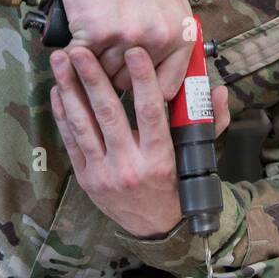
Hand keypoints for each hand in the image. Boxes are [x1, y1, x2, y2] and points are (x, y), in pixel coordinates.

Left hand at [49, 45, 230, 238]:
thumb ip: (212, 121)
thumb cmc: (177, 185)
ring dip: (69, 90)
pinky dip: (62, 114)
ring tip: (60, 62)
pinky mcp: (86, 178)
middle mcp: (129, 165)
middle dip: (92, 78)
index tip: (135, 52)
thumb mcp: (199, 155)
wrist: (154, 228)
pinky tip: (57, 90)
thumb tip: (220, 90)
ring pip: (83, 126)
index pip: (151, 112)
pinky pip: (70, 142)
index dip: (142, 80)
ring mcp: (103, 173)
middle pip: (108, 115)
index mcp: (160, 158)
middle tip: (80, 49)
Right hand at [60, 0, 193, 97]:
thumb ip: (173, 43)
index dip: (148, 92)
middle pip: (129, 84)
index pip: (165, 89)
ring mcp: (124, 39)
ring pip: (103, 74)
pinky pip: (81, 61)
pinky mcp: (94, 34)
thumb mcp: (175, 7)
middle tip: (111, 54)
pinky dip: (76, 55)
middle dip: (118, 73)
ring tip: (97, 39)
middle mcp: (155, 41)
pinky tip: (79, 41)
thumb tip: (162, 78)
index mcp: (179, 37)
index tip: (137, 89)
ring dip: (96, 62)